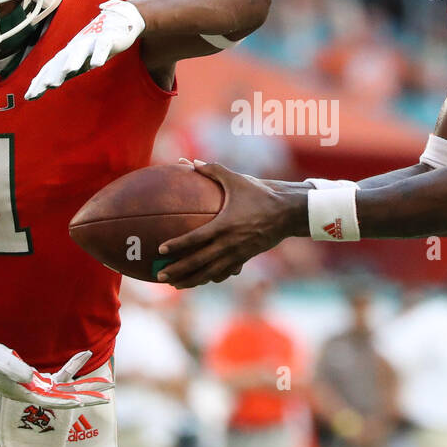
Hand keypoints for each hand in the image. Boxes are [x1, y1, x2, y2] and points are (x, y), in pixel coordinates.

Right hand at [0, 344, 113, 408]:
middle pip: (66, 397)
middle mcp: (35, 392)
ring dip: (85, 383)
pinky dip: (73, 364)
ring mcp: (37, 386)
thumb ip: (15, 370)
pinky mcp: (38, 378)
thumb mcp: (0, 362)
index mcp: (26, 393)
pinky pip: (61, 373)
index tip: (84, 403)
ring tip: (106, 381)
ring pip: (67, 386)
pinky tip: (85, 354)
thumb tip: (31, 377)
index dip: (68, 401)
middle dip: (86, 396)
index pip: (52, 401)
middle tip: (107, 396)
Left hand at [24, 0, 144, 98]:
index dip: (39, 81)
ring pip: (79, 52)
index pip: (50, 68)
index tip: (29, 96)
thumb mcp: (81, 59)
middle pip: (60, 61)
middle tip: (43, 87)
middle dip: (51, 74)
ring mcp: (91, 42)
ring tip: (66, 72)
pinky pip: (102, 47)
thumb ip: (68, 69)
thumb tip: (50, 83)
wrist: (120, 20)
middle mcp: (76, 47)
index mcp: (68, 53)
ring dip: (72, 61)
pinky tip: (96, 64)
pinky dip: (99, 54)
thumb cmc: (98, 43)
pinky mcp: (107, 39)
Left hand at [157, 161, 302, 287]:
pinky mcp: (244, 258)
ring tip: (175, 285)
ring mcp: (237, 254)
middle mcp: (229, 243)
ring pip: (210, 273)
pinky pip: (224, 272)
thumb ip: (212, 170)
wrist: (288, 214)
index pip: (196, 238)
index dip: (177, 245)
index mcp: (224, 225)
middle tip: (159, 276)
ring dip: (192, 280)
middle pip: (199, 262)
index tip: (160, 251)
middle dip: (178, 270)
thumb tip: (190, 162)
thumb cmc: (260, 194)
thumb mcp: (236, 180)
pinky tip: (200, 281)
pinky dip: (211, 278)